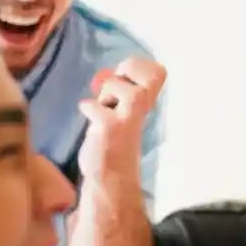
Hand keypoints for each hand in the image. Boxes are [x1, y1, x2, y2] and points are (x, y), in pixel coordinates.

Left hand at [76, 56, 165, 185]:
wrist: (110, 179)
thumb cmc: (114, 146)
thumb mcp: (123, 115)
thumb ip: (119, 96)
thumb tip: (110, 73)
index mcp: (146, 105)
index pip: (158, 73)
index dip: (139, 65)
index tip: (123, 75)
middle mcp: (141, 110)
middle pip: (152, 74)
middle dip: (129, 70)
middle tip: (116, 86)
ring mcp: (127, 120)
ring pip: (123, 88)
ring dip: (108, 90)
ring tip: (103, 105)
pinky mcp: (110, 130)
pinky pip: (94, 107)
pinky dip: (87, 107)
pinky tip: (89, 117)